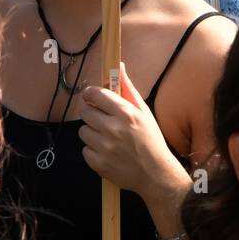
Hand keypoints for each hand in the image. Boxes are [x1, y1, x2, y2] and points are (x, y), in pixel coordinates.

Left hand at [79, 63, 173, 196]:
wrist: (155, 174)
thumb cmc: (151, 140)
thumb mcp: (143, 111)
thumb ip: (128, 88)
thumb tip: (119, 65)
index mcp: (125, 113)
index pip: (95, 94)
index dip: (91, 94)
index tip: (92, 97)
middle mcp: (112, 129)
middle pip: (84, 111)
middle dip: (91, 112)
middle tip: (101, 118)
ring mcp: (104, 147)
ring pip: (83, 131)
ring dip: (92, 132)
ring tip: (106, 137)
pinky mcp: (98, 163)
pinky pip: (85, 149)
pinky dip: (93, 150)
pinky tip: (106, 151)